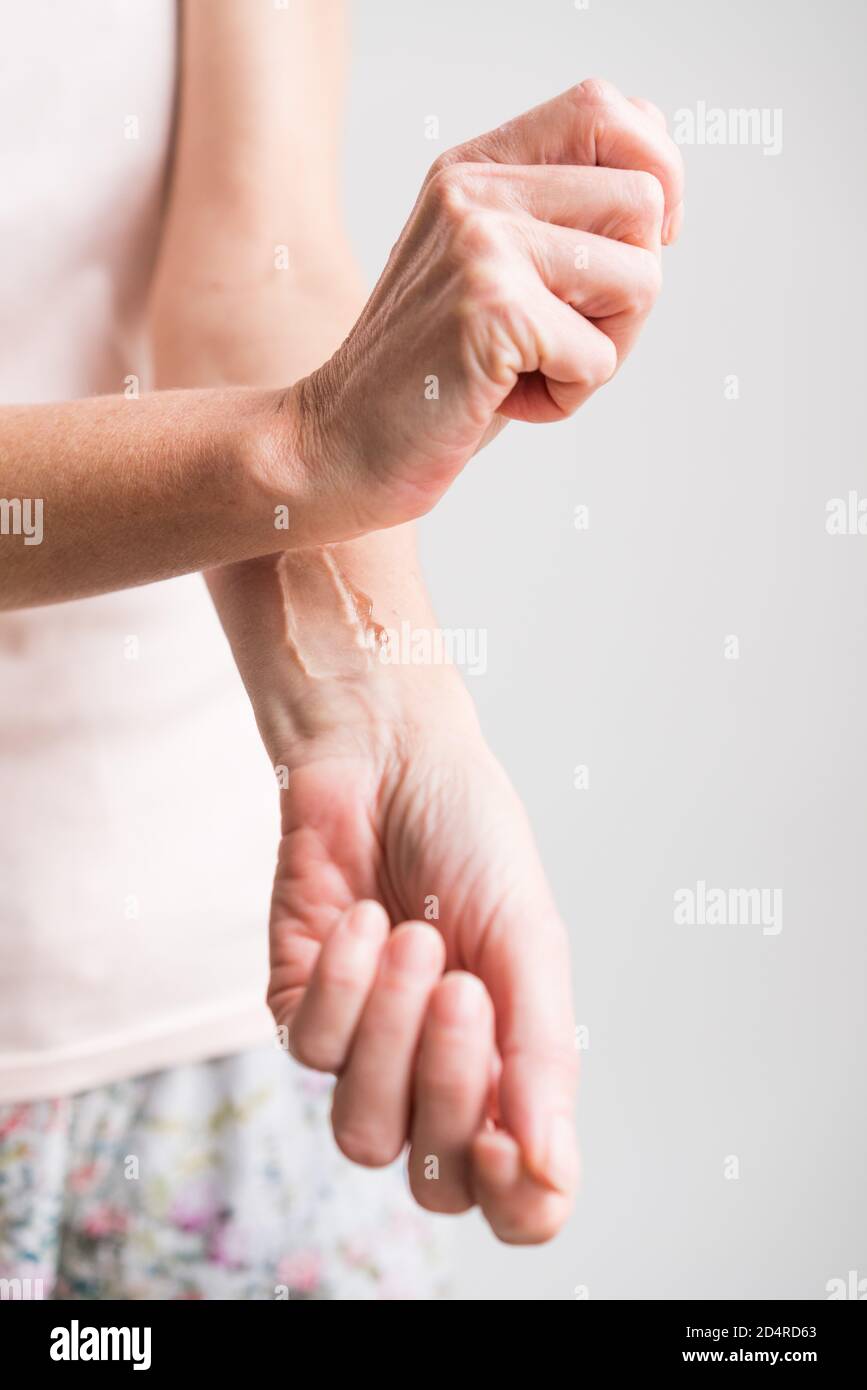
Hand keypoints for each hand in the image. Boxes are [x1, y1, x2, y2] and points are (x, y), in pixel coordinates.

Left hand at [267, 678, 577, 1243]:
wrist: (387, 758)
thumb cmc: (472, 841)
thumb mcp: (531, 942)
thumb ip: (543, 1057)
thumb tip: (553, 1169)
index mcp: (511, 1069)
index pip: (516, 1198)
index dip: (515, 1202)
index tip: (507, 1142)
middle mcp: (438, 1076)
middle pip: (436, 1177)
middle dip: (449, 1083)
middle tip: (463, 985)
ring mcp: (365, 1050)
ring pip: (363, 1131)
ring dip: (390, 1032)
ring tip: (416, 940)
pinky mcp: (300, 1011)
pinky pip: (311, 1047)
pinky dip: (342, 979)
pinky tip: (364, 917)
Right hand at [291, 78, 683, 533]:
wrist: (338, 446)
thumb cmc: (431, 376)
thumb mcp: (490, 274)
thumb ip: (555, 220)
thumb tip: (663, 193)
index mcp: (473, 168)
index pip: (605, 109)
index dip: (654, 175)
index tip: (629, 248)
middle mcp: (475, 190)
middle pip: (644, 203)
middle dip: (630, 293)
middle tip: (561, 337)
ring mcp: (481, 244)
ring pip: (641, 279)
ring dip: (604, 349)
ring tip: (530, 369)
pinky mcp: (490, 308)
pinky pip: (599, 356)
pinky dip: (567, 398)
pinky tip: (503, 398)